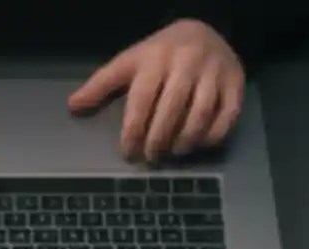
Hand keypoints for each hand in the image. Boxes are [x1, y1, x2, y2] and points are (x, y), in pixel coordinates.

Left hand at [68, 19, 244, 163]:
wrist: (204, 29)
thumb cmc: (159, 53)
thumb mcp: (128, 63)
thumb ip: (101, 85)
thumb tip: (73, 107)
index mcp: (154, 60)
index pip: (141, 101)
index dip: (133, 132)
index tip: (128, 154)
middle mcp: (185, 64)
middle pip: (170, 110)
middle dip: (157, 140)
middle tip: (150, 159)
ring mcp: (213, 73)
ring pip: (200, 114)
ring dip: (184, 141)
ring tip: (172, 154)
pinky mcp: (235, 82)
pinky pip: (227, 116)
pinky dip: (212, 136)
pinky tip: (198, 145)